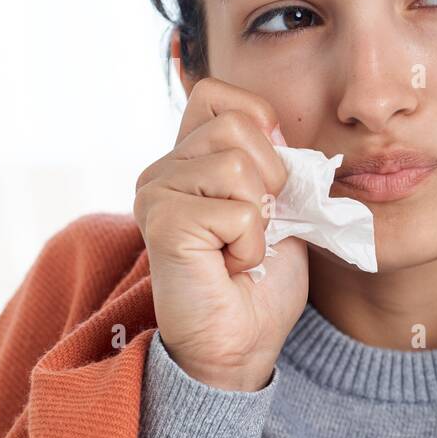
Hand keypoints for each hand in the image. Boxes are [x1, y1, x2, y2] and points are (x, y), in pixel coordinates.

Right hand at [133, 76, 308, 390]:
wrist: (243, 343)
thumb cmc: (261, 281)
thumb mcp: (281, 207)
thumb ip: (276, 162)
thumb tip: (278, 128)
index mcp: (189, 158)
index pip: (219, 94)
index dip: (260, 123)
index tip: (270, 178)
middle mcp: (162, 169)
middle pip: (238, 126)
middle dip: (271, 178)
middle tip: (254, 226)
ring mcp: (155, 193)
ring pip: (238, 166)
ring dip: (261, 218)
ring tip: (238, 249)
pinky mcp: (162, 223)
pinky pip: (237, 211)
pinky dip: (251, 245)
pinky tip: (229, 267)